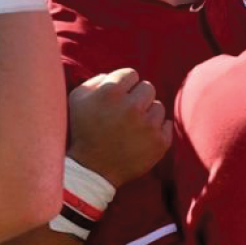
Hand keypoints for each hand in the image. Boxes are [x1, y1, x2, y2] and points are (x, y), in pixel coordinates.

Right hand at [66, 68, 169, 186]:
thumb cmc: (82, 131)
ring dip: (148, 114)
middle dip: (137, 98)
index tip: (118, 98)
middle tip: (126, 113)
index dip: (124, 86)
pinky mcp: (160, 142)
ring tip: (132, 127)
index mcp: (111, 93)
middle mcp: (132, 106)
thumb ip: (96, 81)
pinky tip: (142, 137)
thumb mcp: (77, 99)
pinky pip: (168, 124)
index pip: (132, 74)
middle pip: (148, 88)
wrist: (92, 170)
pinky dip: (157, 129)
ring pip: (159, 106)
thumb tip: (114, 75)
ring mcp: (148, 125)